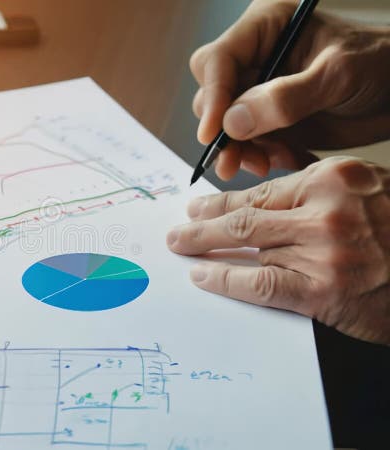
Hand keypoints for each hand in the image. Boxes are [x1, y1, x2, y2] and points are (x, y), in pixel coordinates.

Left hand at [167, 157, 389, 343]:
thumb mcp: (370, 192)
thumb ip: (321, 195)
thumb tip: (266, 208)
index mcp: (334, 179)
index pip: (264, 190)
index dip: (225, 200)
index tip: (200, 205)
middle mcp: (325, 209)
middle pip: (246, 214)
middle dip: (204, 222)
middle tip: (178, 229)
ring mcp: (323, 250)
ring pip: (247, 244)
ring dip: (205, 247)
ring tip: (181, 248)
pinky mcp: (324, 290)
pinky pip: (260, 283)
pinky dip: (225, 279)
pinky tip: (203, 276)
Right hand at [190, 0, 389, 179]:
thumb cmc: (380, 64)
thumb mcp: (338, 75)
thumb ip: (286, 97)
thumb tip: (233, 120)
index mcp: (266, 28)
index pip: (218, 60)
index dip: (213, 96)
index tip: (214, 133)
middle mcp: (255, 58)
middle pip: (211, 93)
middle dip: (222, 129)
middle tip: (235, 159)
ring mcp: (259, 91)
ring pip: (224, 123)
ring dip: (239, 149)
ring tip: (264, 164)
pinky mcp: (268, 119)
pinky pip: (247, 142)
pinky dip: (260, 156)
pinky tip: (283, 159)